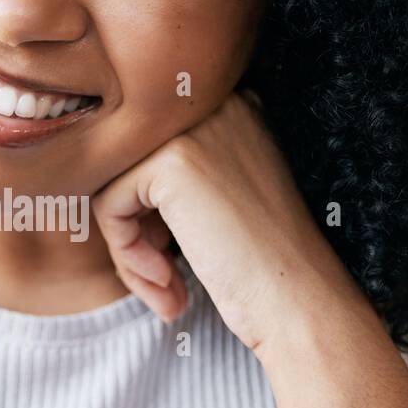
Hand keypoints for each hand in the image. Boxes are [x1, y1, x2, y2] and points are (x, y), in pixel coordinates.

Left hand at [92, 91, 369, 355]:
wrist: (300, 301)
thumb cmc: (265, 267)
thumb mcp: (222, 202)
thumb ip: (176, 181)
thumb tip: (107, 185)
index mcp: (231, 108)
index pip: (152, 151)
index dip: (151, 210)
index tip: (173, 256)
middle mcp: (214, 106)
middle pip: (129, 165)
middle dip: (135, 230)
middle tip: (165, 279)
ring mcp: (192, 130)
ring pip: (114, 185)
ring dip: (129, 247)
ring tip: (165, 286)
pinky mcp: (171, 163)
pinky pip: (110, 204)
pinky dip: (126, 252)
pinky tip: (166, 279)